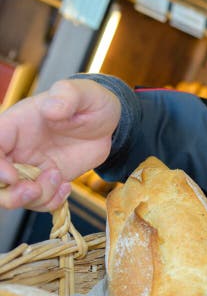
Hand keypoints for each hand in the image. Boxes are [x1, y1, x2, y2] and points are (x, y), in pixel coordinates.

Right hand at [0, 79, 119, 210]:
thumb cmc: (90, 102)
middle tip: (34, 190)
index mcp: (13, 125)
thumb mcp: (83, 93)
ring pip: (14, 196)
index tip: (14, 176)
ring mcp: (31, 167)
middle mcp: (16, 149)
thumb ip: (66, 96)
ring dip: (35, 199)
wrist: (108, 123)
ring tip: (60, 182)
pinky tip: (67, 187)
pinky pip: (39, 202)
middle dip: (9, 194)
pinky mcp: (47, 181)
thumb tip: (52, 108)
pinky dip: (51, 202)